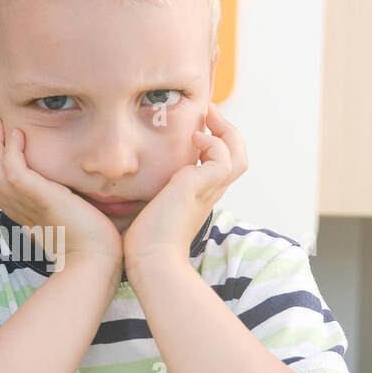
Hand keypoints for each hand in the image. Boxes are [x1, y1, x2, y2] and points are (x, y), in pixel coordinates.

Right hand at [0, 117, 122, 268]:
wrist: (97, 261)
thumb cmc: (93, 245)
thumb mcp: (73, 219)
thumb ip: (65, 205)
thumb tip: (74, 192)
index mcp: (25, 217)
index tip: (6, 145)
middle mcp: (20, 211)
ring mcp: (27, 205)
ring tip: (4, 125)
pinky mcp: (39, 198)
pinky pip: (13, 169)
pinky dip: (10, 149)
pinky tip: (19, 135)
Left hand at [122, 102, 246, 272]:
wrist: (150, 260)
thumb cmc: (143, 242)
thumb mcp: (150, 208)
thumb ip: (152, 192)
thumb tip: (133, 179)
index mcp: (200, 197)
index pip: (221, 167)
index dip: (216, 144)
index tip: (198, 129)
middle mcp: (209, 193)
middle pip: (238, 157)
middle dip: (226, 132)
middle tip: (209, 113)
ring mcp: (208, 190)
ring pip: (237, 155)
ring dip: (226, 132)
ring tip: (208, 116)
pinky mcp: (200, 187)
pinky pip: (223, 158)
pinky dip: (213, 142)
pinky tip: (194, 138)